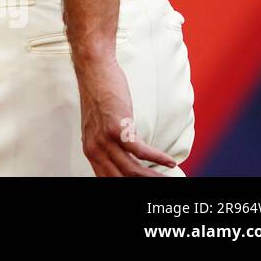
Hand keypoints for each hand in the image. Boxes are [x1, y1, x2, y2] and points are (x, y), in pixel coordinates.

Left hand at [77, 56, 175, 175]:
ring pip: (132, 170)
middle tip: (162, 185)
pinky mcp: (117, 128)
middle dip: (143, 184)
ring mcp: (105, 140)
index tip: (144, 190)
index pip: (108, 180)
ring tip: (168, 180)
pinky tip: (170, 162)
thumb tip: (123, 161)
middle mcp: (95, 149)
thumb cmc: (100, 96)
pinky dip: (157, 158)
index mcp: (91, 152)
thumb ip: (107, 146)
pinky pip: (140, 151)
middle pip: (121, 179)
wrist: (94, 70)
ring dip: (153, 177)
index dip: (126, 186)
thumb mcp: (98, 127)